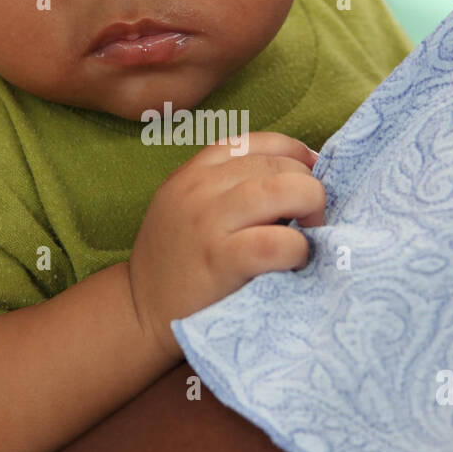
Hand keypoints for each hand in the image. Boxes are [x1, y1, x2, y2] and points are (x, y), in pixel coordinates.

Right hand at [127, 132, 323, 359]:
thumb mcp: (190, 207)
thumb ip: (230, 187)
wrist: (140, 310)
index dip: (297, 154)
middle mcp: (199, 188)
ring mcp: (208, 222)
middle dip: (309, 188)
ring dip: (311, 209)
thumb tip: (301, 174)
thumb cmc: (179, 261)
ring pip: (284, 189)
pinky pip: (275, 242)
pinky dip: (297, 248)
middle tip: (312, 219)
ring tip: (308, 236)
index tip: (309, 179)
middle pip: (279, 164)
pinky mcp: (220, 261)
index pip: (260, 141)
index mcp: (195, 171)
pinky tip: (295, 261)